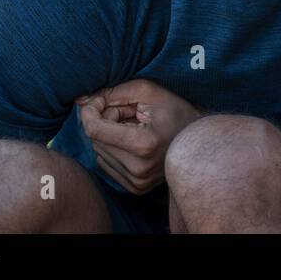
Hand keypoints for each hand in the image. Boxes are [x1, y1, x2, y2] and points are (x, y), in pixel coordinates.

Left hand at [75, 79, 203, 194]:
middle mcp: (139, 168)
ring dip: (111, 136)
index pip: (94, 130)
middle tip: (131, 113)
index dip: (91, 111)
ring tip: (136, 128)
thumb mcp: (147, 91)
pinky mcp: (136, 188)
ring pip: (100, 152)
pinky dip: (115, 150)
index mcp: (143, 144)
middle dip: (106, 121)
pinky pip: (107, 164)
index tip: (98, 100)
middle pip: (96, 139)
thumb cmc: (176, 110)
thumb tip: (79, 101)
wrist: (201, 140)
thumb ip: (112, 93)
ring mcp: (137, 181)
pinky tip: (136, 143)